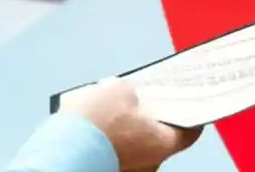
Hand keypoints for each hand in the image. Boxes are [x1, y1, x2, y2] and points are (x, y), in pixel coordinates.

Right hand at [59, 77, 202, 170]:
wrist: (65, 149)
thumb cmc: (98, 122)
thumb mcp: (119, 90)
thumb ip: (130, 92)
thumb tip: (127, 94)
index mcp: (163, 144)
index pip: (189, 133)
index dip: (188, 117)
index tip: (187, 108)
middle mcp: (150, 165)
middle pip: (157, 139)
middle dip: (148, 120)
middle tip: (139, 102)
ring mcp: (129, 171)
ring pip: (133, 148)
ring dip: (125, 132)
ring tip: (109, 111)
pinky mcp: (107, 170)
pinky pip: (113, 155)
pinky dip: (107, 142)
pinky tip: (95, 126)